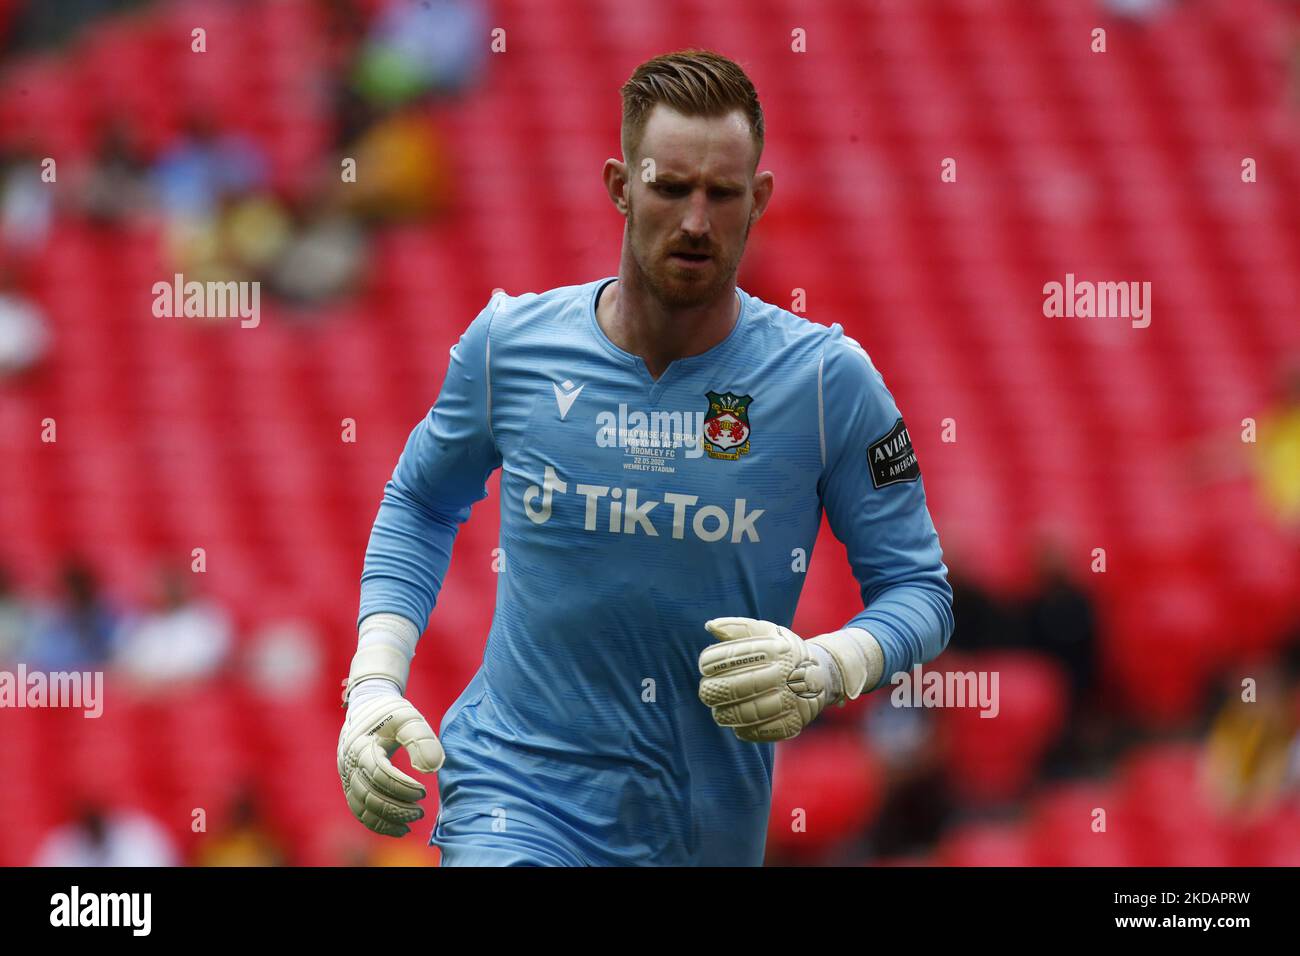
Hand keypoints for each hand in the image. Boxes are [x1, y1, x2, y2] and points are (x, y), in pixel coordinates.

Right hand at [337, 681, 444, 836]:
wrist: (368, 706)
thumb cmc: (391, 712)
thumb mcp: (409, 718)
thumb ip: (422, 739)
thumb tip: (431, 769)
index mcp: (361, 745)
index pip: (379, 773)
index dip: (402, 786)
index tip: (423, 791)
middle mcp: (349, 764)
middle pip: (369, 795)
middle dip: (396, 807)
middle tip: (421, 811)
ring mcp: (346, 777)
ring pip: (362, 807)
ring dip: (387, 819)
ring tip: (413, 821)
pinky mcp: (350, 785)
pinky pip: (359, 810)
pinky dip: (377, 823)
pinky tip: (399, 828)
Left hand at [697, 616, 844, 741]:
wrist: (822, 676)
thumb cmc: (784, 652)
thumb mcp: (768, 632)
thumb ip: (738, 628)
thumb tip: (710, 626)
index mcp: (776, 649)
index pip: (736, 656)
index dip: (713, 662)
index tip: (704, 667)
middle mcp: (785, 674)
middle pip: (738, 687)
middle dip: (714, 691)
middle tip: (706, 691)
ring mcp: (791, 701)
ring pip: (747, 713)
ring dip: (726, 713)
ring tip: (719, 710)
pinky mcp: (793, 723)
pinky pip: (761, 732)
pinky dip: (744, 730)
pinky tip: (737, 724)